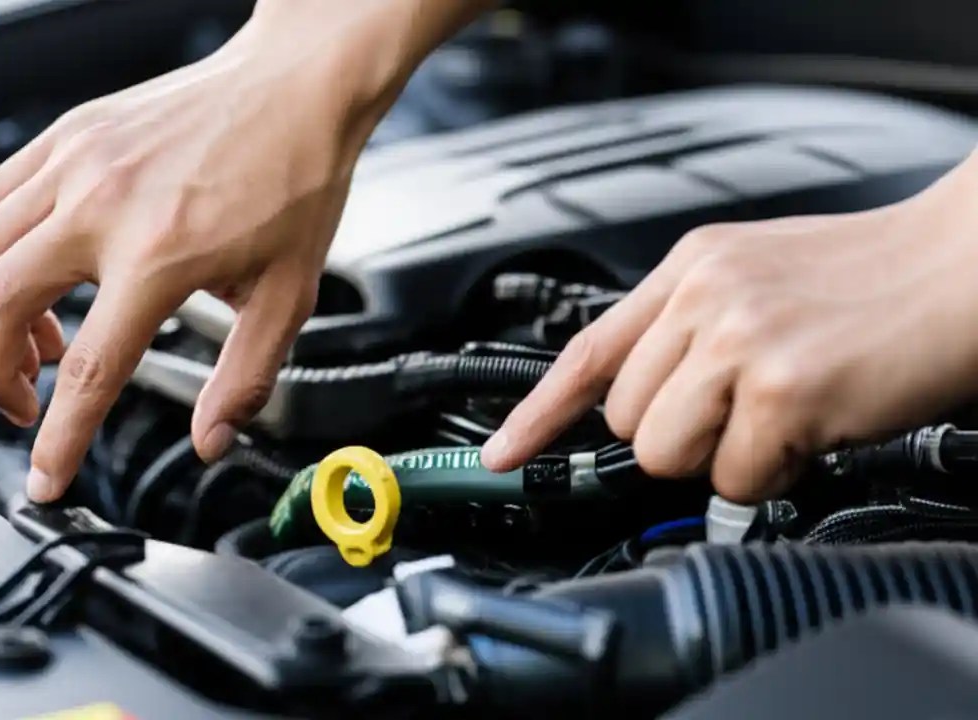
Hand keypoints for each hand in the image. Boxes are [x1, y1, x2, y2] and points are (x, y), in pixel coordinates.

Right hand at [0, 0, 490, 501]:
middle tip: (25, 399)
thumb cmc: (298, 181)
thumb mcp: (288, 296)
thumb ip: (245, 379)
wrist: (297, 86)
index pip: (90, 371)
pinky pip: (1, 196)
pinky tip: (45, 263)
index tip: (44, 478)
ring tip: (45, 337)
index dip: (59, 438)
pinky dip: (3, 244)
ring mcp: (78, 162)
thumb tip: (210, 440)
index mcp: (160, 256)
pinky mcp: (71, 133)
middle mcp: (103, 206)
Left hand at [482, 152, 977, 501]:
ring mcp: (739, 341)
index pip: (588, 349)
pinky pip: (737, 479)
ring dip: (723, 456)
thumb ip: (693, 325)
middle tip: (744, 413)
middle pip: (626, 420)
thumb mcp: (758, 274)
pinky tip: (813, 428)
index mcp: (691, 267)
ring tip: (781, 417)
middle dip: (680, 436)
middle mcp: (704, 298)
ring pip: (667, 453)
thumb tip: (650, 399)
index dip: (537, 412)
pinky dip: (774, 472)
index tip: (504, 452)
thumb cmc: (874, 279)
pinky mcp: (783, 388)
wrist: (965, 264)